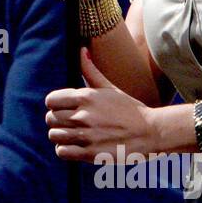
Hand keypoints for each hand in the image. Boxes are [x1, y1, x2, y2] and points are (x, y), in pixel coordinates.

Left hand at [45, 47, 158, 161]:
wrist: (151, 132)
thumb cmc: (129, 109)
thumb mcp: (110, 88)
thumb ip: (91, 70)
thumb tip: (82, 49)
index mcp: (86, 97)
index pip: (50, 100)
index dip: (55, 105)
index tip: (64, 109)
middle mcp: (84, 115)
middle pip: (50, 119)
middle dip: (58, 121)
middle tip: (70, 123)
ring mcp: (87, 135)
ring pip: (54, 135)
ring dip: (61, 136)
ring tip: (73, 135)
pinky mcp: (90, 154)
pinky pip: (62, 152)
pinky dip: (66, 150)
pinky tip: (76, 146)